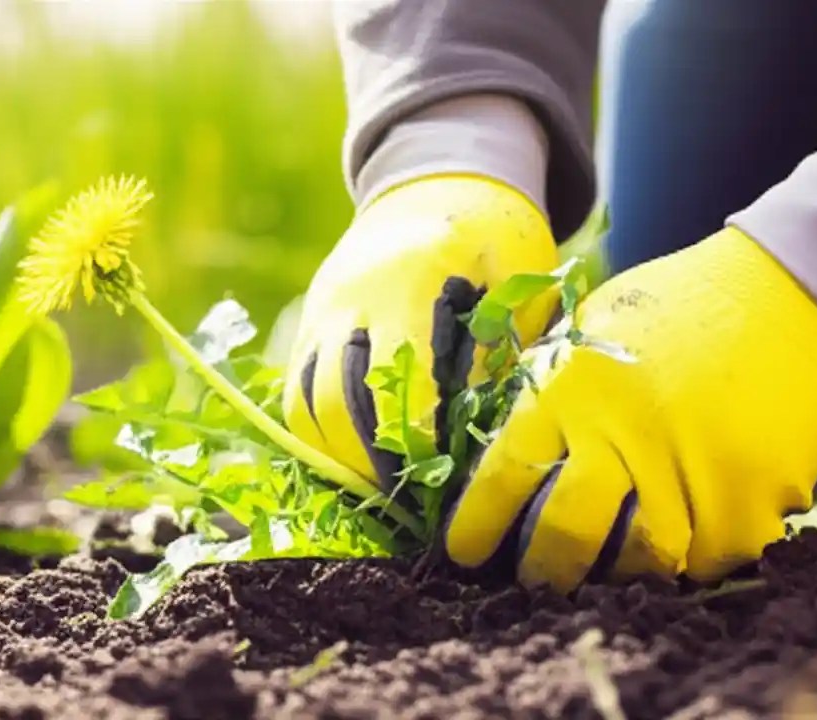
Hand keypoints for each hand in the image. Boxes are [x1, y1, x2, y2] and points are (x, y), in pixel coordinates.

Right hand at [283, 174, 558, 487]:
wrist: (441, 173)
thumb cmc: (499, 233)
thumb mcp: (518, 282)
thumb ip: (500, 355)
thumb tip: (482, 449)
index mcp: (410, 279)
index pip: (394, 381)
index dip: (412, 444)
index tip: (442, 489)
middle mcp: (349, 296)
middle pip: (333, 403)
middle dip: (369, 466)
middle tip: (411, 510)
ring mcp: (320, 310)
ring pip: (304, 406)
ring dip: (340, 459)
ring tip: (385, 498)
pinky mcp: (309, 323)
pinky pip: (298, 394)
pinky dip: (325, 437)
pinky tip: (363, 465)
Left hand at [445, 226, 816, 590]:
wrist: (793, 298)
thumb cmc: (682, 312)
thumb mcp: (595, 330)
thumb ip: (550, 389)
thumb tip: (496, 450)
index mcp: (571, 388)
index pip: (505, 474)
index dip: (478, 523)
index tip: (463, 552)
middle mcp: (621, 435)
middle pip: (563, 535)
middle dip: (539, 571)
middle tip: (531, 582)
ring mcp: (687, 474)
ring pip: (631, 562)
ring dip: (610, 577)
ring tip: (597, 576)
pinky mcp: (745, 504)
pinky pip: (700, 562)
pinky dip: (684, 560)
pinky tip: (674, 546)